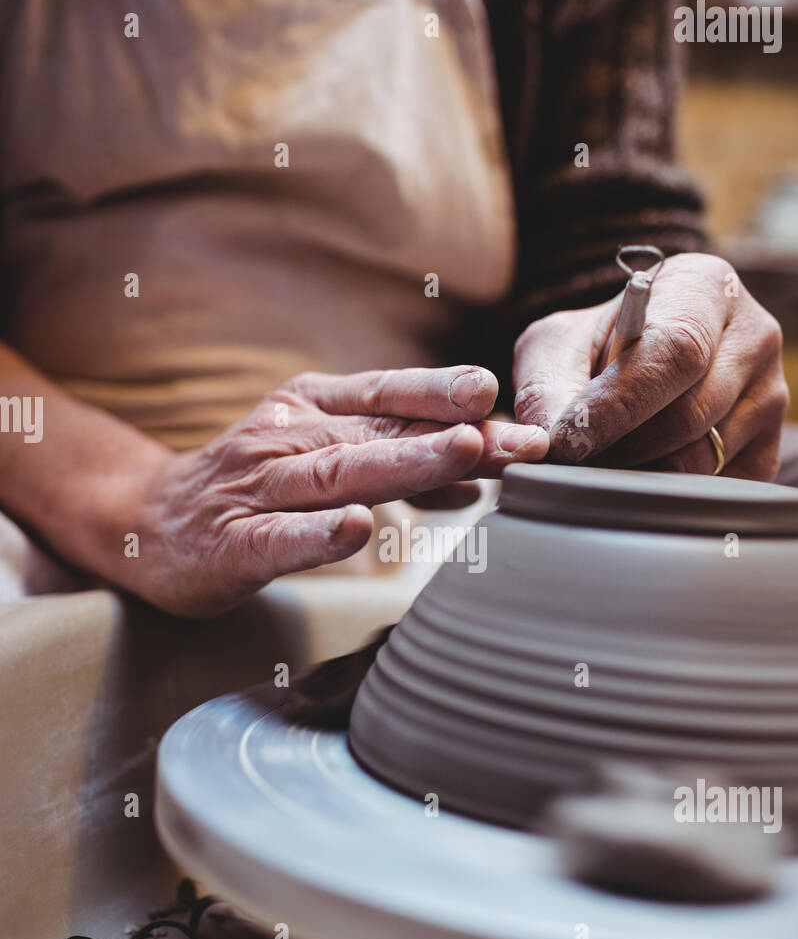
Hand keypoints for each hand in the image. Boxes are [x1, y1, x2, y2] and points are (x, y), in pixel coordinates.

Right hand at [115, 366, 547, 614]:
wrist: (148, 521)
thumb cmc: (253, 488)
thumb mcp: (324, 457)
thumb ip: (398, 460)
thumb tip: (483, 466)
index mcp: (312, 409)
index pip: (388, 396)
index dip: (445, 396)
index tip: (502, 396)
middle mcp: (287, 438)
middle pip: (376, 435)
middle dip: (448, 433)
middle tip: (509, 434)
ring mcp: (256, 490)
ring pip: (336, 475)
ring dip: (402, 465)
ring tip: (460, 455)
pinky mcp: (230, 543)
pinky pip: (276, 538)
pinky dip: (316, 534)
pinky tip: (354, 529)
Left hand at [513, 253, 787, 479]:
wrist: (642, 356)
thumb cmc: (600, 343)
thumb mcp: (559, 345)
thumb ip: (546, 387)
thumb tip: (542, 444)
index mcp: (705, 287)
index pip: (675, 351)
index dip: (619, 404)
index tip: (570, 440)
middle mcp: (753, 336)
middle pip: (690, 415)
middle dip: (620, 449)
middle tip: (572, 462)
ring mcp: (771, 396)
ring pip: (701, 460)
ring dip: (638, 474)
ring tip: (600, 461)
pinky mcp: (769, 449)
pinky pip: (716, 489)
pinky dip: (667, 493)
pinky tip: (639, 470)